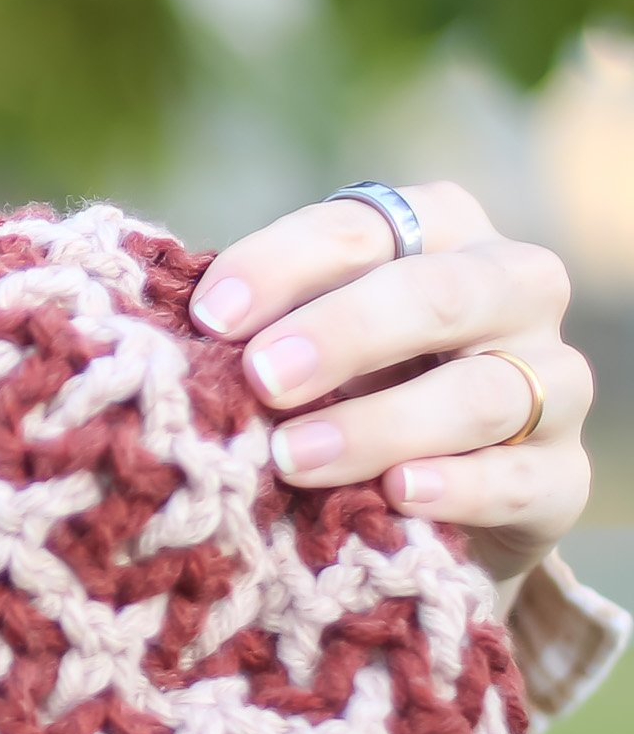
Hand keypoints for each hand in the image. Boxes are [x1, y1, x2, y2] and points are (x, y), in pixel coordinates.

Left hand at [189, 180, 592, 595]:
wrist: (421, 506)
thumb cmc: (337, 394)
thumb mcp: (297, 346)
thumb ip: (255, 328)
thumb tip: (170, 329)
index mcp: (438, 231)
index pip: (360, 227)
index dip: (282, 266)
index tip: (209, 316)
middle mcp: (510, 289)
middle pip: (438, 294)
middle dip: (343, 333)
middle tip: (262, 379)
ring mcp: (550, 384)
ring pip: (482, 391)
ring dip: (383, 424)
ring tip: (296, 458)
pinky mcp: (562, 479)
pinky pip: (523, 479)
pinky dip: (460, 488)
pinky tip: (397, 497)